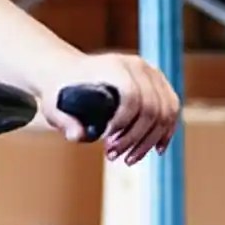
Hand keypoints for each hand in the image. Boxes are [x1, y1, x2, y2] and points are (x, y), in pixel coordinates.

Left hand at [38, 52, 179, 165]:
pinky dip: (166, 131)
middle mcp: (137, 65)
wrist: (69, 72)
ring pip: (165, 112)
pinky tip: (157, 149)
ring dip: (149, 141)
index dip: (124, 124)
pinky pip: (172, 110)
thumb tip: (77, 136)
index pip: (131, 96)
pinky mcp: (159, 82)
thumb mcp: (53, 105)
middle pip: (151, 108)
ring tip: (128, 158)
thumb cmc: (60, 90)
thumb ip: (63, 120)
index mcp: (113, 65)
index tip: (107, 142)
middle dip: (135, 138)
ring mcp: (151, 72)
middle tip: (115, 157)